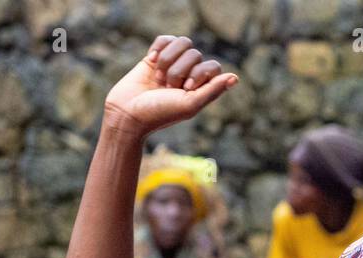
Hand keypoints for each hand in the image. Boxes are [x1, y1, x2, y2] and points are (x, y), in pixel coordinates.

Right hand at [103, 35, 237, 138]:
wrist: (128, 112)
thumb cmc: (160, 113)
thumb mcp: (190, 105)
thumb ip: (212, 90)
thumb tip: (235, 77)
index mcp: (202, 88)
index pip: (213, 66)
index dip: (200, 73)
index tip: (186, 88)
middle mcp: (189, 75)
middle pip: (195, 54)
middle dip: (179, 70)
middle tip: (167, 88)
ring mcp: (172, 65)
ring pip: (181, 43)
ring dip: (168, 60)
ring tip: (158, 79)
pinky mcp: (155, 57)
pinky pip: (165, 39)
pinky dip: (158, 48)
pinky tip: (151, 61)